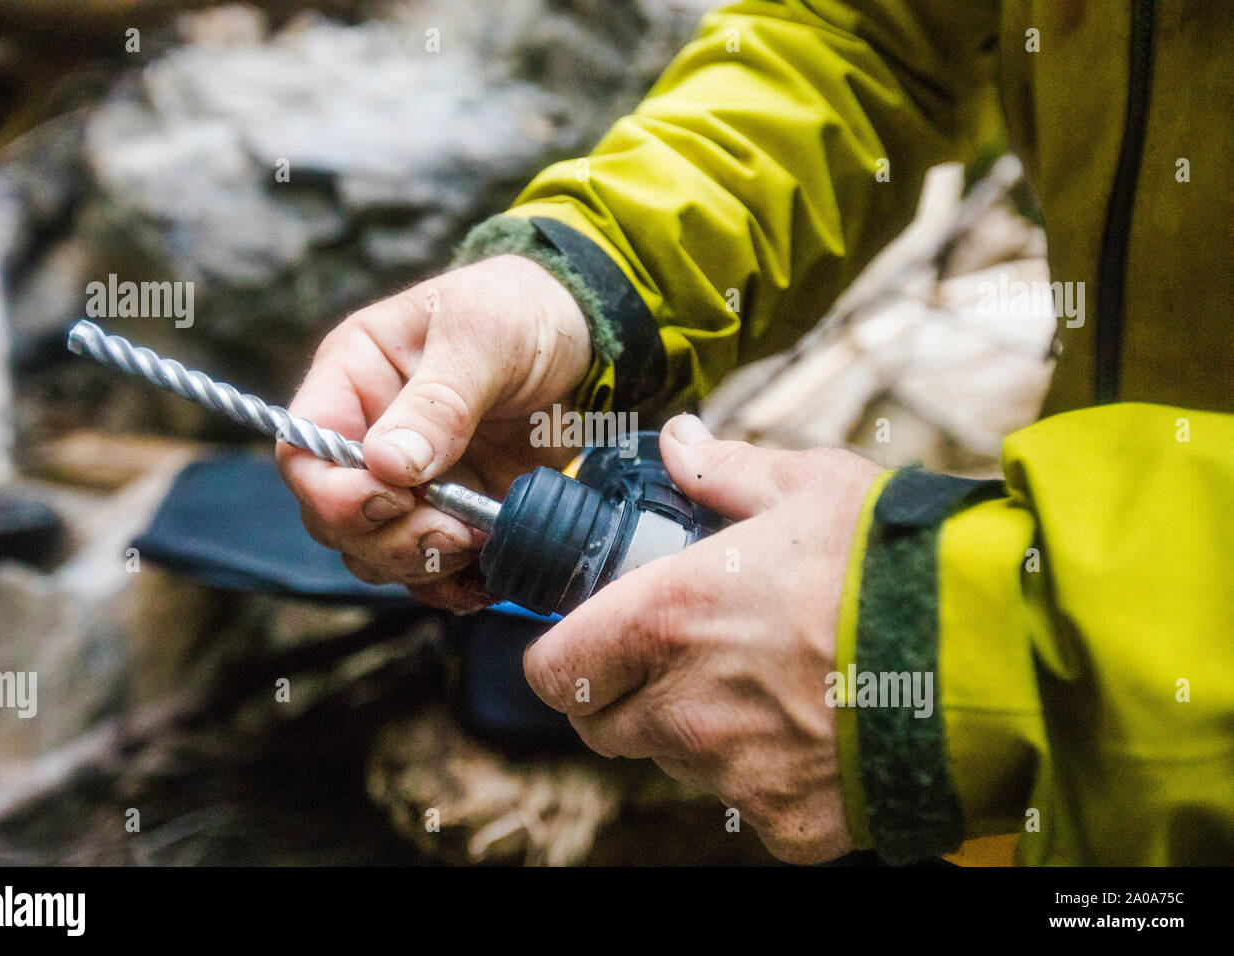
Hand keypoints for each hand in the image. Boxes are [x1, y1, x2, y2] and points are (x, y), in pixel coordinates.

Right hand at [277, 255, 591, 610]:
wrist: (586, 334)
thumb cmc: (520, 309)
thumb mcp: (481, 336)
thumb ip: (439, 401)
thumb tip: (388, 466)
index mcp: (352, 380)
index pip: (302, 454)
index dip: (335, 494)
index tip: (395, 498)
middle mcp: (369, 438)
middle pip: (333, 520)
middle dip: (388, 540)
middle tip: (454, 532)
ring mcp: (412, 483)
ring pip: (377, 554)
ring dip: (424, 564)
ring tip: (479, 540)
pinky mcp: (457, 511)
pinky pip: (434, 568)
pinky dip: (456, 582)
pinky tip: (489, 575)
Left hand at [523, 415, 882, 862]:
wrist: (997, 651)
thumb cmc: (896, 560)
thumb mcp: (806, 488)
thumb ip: (722, 471)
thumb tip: (678, 444)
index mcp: (668, 621)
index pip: (555, 668)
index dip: (564, 655)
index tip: (590, 639)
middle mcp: (686, 709)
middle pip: (605, 726)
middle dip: (625, 696)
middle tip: (678, 660)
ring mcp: (736, 774)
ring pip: (677, 763)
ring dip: (698, 732)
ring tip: (768, 685)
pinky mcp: (789, 823)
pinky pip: (750, 801)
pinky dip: (768, 776)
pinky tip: (817, 731)